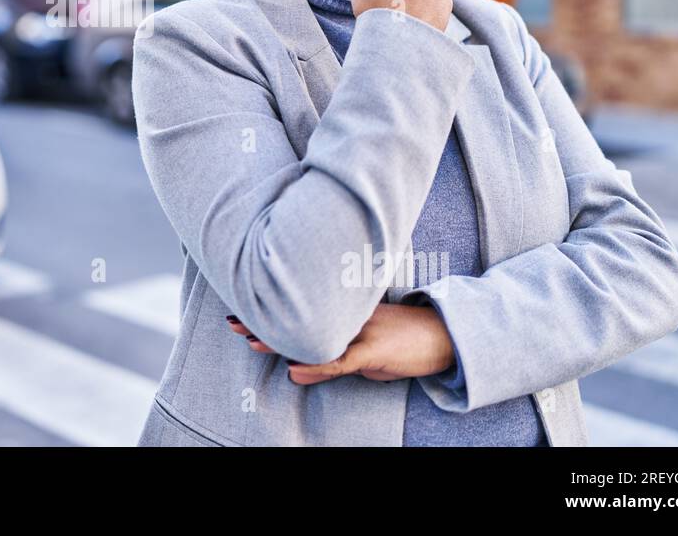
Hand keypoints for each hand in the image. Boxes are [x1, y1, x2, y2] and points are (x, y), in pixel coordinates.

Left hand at [226, 303, 455, 383]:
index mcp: (345, 313)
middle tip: (231, 319)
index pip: (302, 310)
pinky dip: (318, 365)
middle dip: (265, 319)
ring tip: (250, 341)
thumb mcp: (363, 352)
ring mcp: (362, 331)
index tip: (241, 307)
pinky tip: (296, 369)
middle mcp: (349, 317)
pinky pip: (343, 359)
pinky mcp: (376, 350)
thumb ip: (330, 361)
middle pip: (301, 316)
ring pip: (316, 335)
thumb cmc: (403, 342)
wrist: (446, 335)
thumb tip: (295, 371)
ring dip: (282, 340)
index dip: (271, 311)